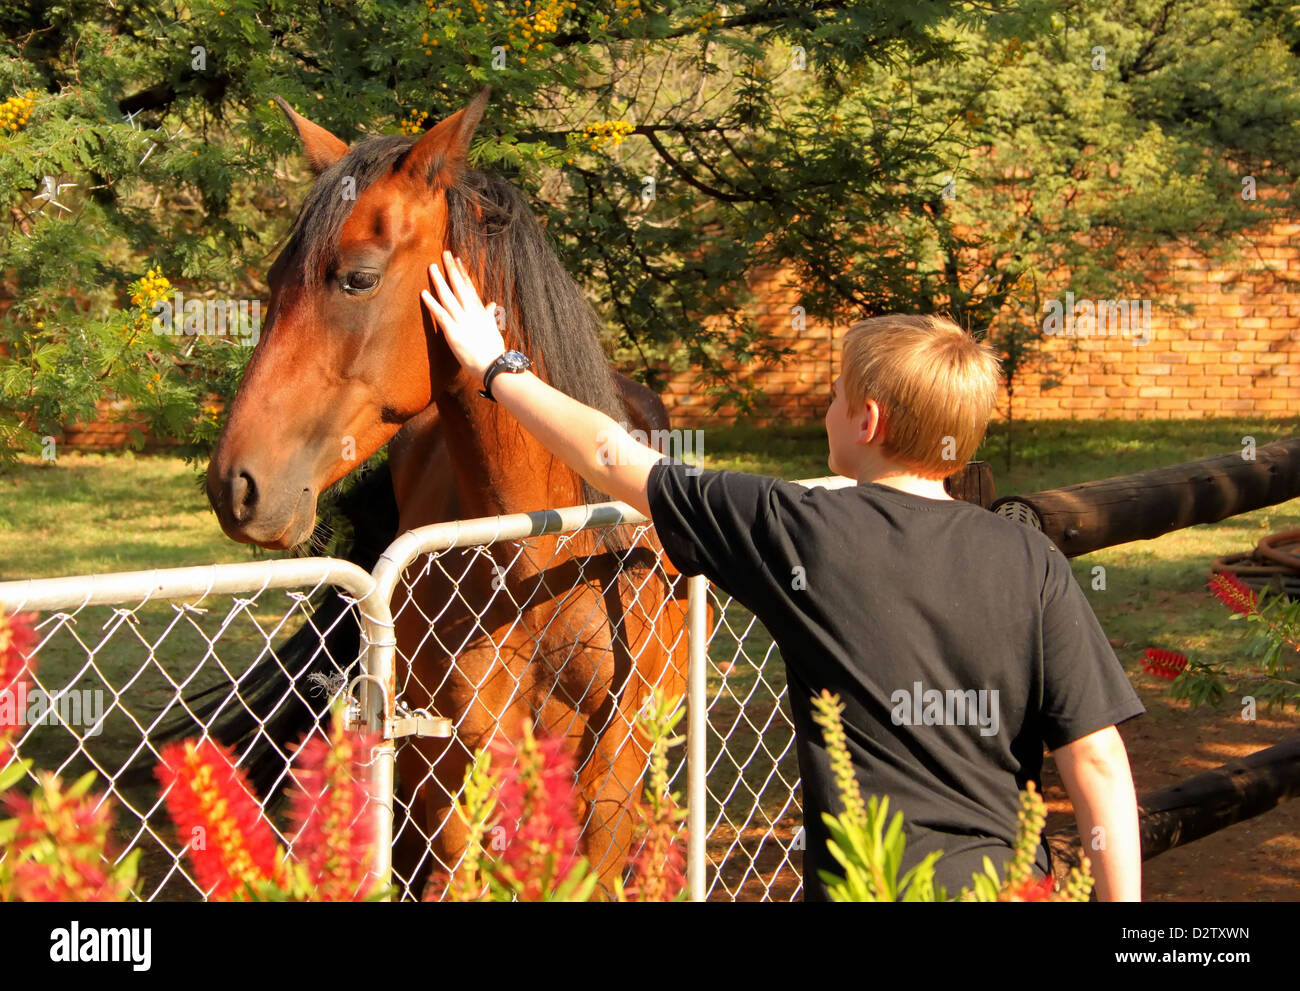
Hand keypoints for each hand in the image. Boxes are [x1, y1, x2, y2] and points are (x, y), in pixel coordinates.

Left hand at [421, 250, 507, 380]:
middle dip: (451, 269)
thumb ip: (489, 314)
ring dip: (439, 281)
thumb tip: (491, 304)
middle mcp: (471, 312)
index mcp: (480, 311)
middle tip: (444, 253)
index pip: (470, 287)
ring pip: (448, 296)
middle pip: (459, 286)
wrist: (494, 365)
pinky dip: (431, 303)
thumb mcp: (493, 328)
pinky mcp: (453, 332)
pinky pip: (440, 314)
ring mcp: (462, 321)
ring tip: (431, 267)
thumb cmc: (494, 350)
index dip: (462, 272)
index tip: (457, 260)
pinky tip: (423, 293)